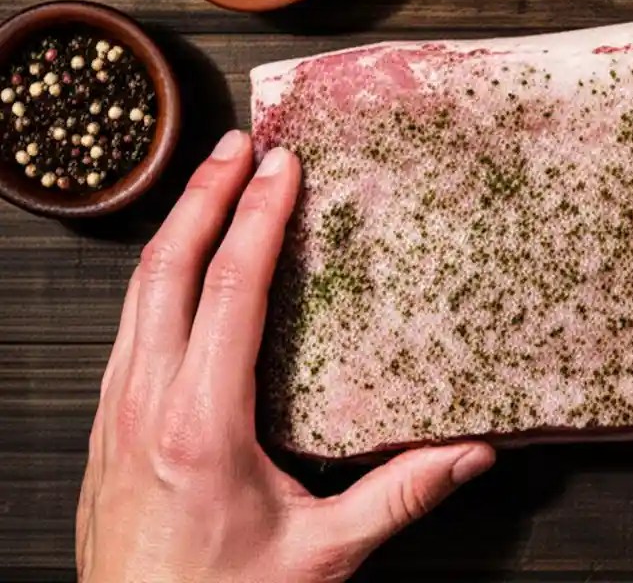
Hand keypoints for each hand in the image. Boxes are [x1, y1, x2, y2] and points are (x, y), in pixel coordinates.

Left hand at [76, 130, 494, 582]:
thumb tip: (469, 453)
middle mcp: (145, 403)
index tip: (281, 169)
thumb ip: (400, 495)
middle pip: (166, 267)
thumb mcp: (322, 552)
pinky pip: (130, 327)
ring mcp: (115, 412)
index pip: (229, 287)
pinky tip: (183, 272)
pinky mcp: (108, 427)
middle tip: (238, 145)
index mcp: (199, 422)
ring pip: (138, 293)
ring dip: (177, 229)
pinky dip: (159, 278)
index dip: (258, 218)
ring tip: (211, 185)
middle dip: (203, 194)